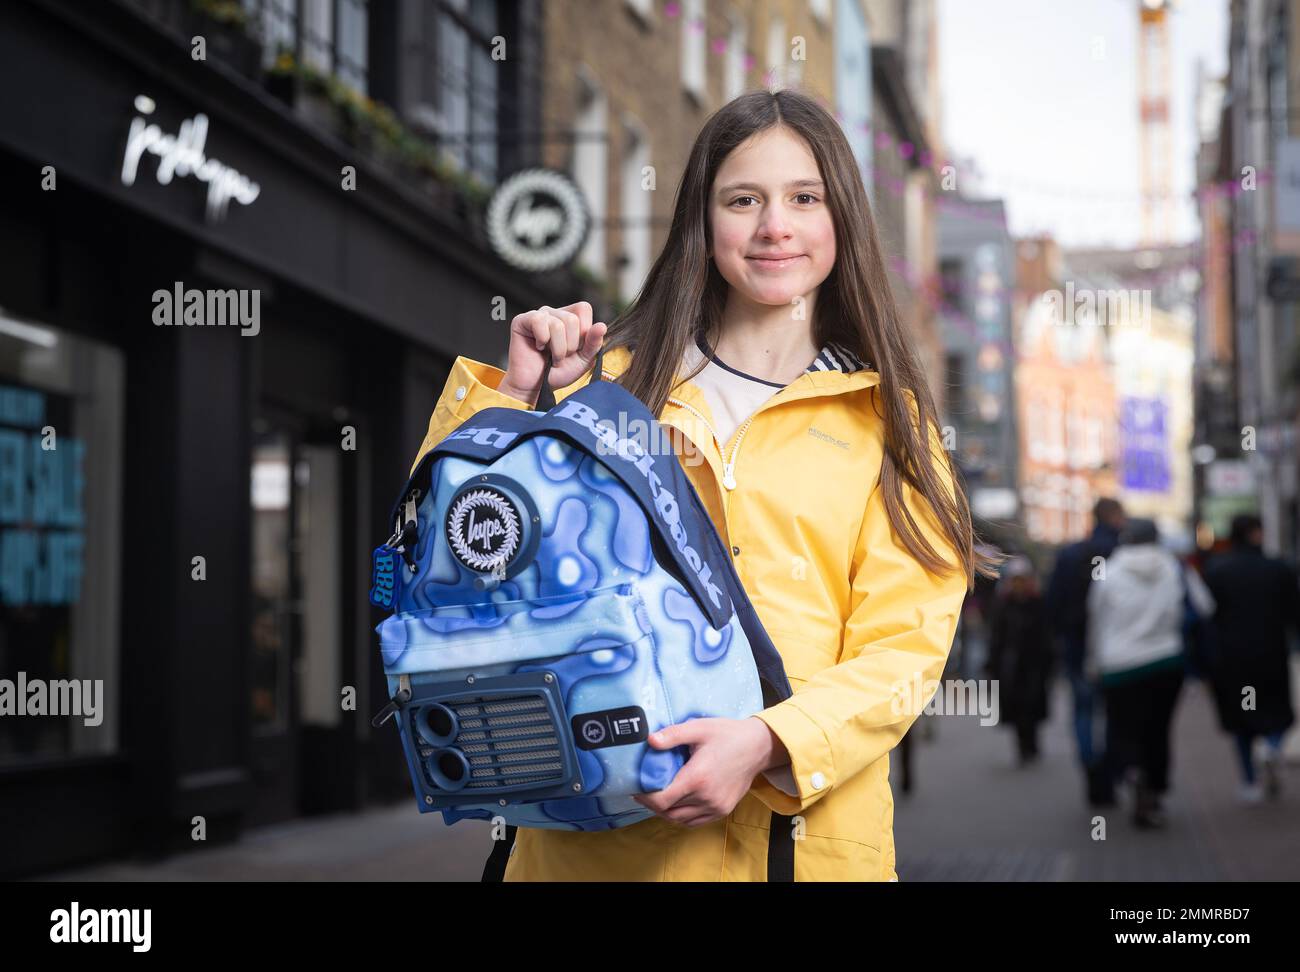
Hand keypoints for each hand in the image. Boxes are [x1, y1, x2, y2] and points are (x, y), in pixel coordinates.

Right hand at [498, 301, 606, 405]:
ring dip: (557, 348)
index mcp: (570, 317)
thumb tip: (602, 326)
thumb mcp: (584, 360)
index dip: (584, 332)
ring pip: (557, 325)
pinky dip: (542, 340)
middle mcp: (554, 313)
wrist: (537, 387)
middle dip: (570, 345)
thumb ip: (594, 343)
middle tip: (560, 356)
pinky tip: (538, 347)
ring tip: (550, 355)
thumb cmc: (558, 372)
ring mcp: (538, 316)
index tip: (576, 348)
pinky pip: (539, 322)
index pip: (583, 308)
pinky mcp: (522, 321)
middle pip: (572, 319)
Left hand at [632, 717, 786, 827]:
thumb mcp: (699, 728)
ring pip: (680, 819)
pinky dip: (681, 816)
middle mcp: (706, 797)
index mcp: (697, 778)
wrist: (758, 747)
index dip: (644, 797)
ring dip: (665, 811)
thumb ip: (673, 735)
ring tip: (656, 796)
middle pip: (668, 812)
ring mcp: (715, 807)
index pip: (662, 800)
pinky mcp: (722, 810)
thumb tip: (649, 740)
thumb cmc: (727, 734)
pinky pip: (694, 822)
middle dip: (651, 803)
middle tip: (643, 790)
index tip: (635, 788)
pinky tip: (676, 803)